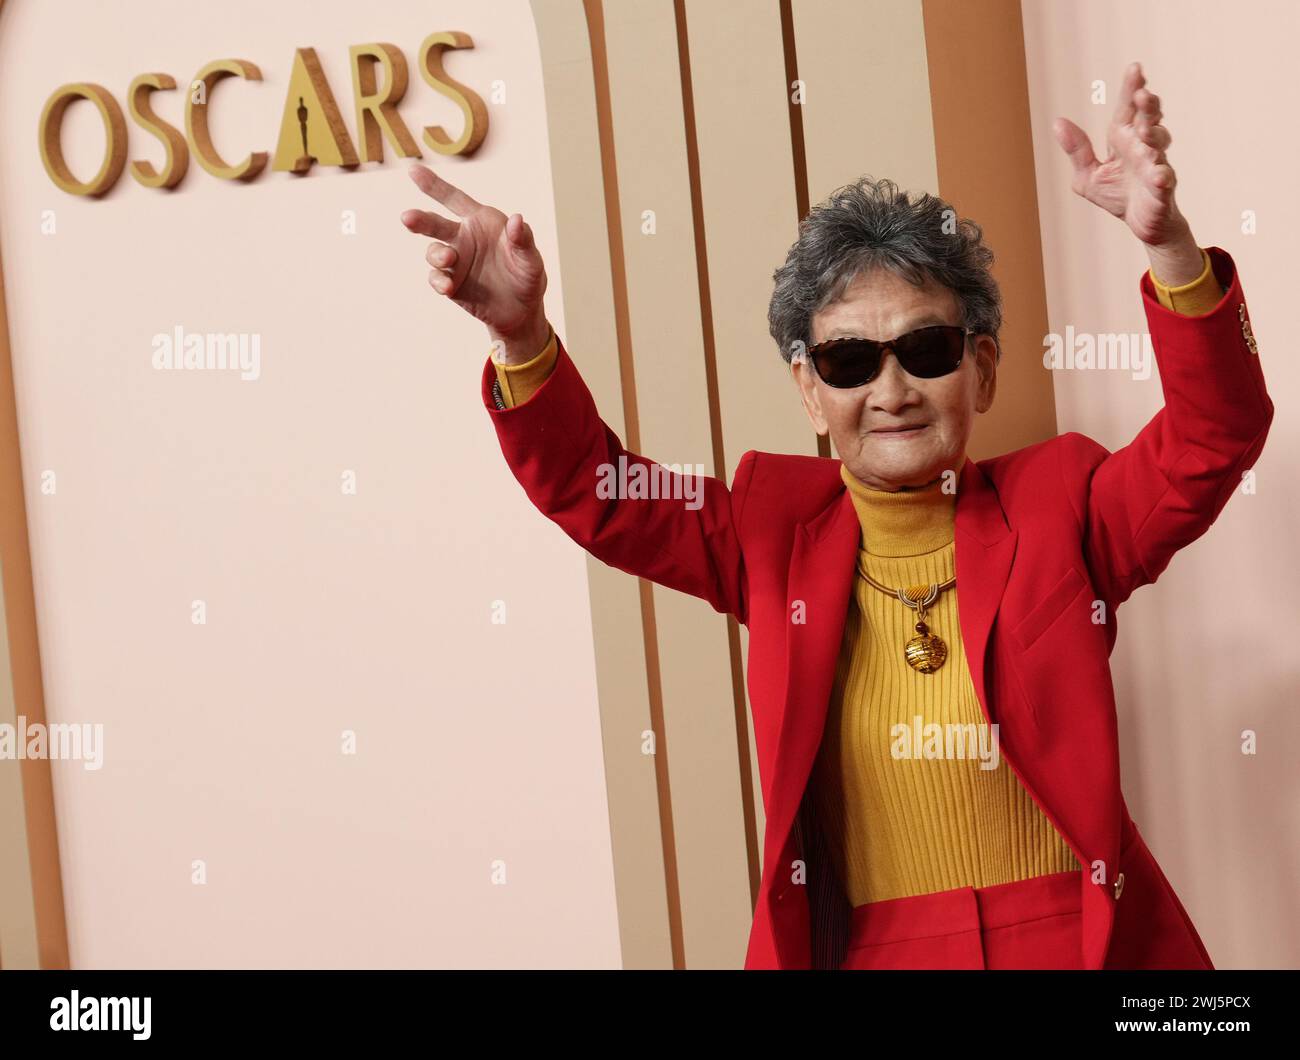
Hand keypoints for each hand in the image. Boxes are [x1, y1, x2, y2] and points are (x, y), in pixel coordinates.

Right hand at [400, 164, 549, 360]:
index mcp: (481, 221)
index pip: (454, 199)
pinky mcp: (450, 283)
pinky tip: (447, 287)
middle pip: (435, 224)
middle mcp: (463, 237)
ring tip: (449, 259)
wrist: (521, 311)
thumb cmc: (527, 276)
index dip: (433, 185)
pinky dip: (439, 281)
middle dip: (419, 219)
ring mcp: (455, 261)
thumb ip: (522, 240)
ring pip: (434, 251)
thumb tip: (517, 220)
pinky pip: (437, 278)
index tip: (413, 171)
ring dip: (437, 254)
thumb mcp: (531, 259)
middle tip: (407, 218)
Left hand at [1054, 62, 1189, 248]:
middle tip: (1143, 94)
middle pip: (1149, 120)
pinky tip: (1159, 176)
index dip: (1132, 89)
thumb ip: (1076, 150)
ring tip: (1146, 130)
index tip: (1135, 68)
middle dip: (1148, 106)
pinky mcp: (1162, 189)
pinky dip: (1162, 176)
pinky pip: (1164, 180)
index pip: (1128, 110)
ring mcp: (1155, 165)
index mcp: (1124, 139)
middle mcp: (1143, 147)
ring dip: (1154, 135)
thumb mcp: (1088, 174)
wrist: (1141, 223)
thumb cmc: (1117, 194)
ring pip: (1159, 145)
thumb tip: (1057, 122)